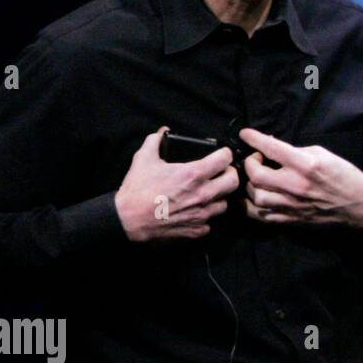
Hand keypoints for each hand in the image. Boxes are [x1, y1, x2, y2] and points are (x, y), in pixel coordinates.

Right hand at [114, 127, 238, 241]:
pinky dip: (205, 217)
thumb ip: (155, 141)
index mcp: (193, 174)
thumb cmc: (136, 190)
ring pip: (225, 203)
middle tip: (220, 173)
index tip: (221, 155)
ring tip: (208, 194)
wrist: (127, 220)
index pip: (225, 159)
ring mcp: (202, 214)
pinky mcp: (197, 230)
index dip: (224, 154)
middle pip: (234, 181)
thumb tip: (163, 131)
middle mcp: (203, 194)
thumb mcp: (143, 159)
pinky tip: (195, 211)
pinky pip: (210, 222)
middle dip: (229, 174)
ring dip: (219, 197)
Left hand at [239, 127, 362, 228]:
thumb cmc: (343, 175)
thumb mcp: (323, 154)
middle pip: (256, 175)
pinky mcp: (291, 219)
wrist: (358, 204)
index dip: (254, 138)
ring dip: (251, 185)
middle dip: (250, 163)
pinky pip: (261, 215)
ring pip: (256, 196)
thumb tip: (273, 147)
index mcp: (306, 165)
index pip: (272, 148)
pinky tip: (256, 196)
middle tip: (257, 159)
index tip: (245, 134)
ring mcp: (292, 205)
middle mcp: (296, 185)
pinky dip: (252, 206)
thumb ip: (296, 151)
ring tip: (257, 178)